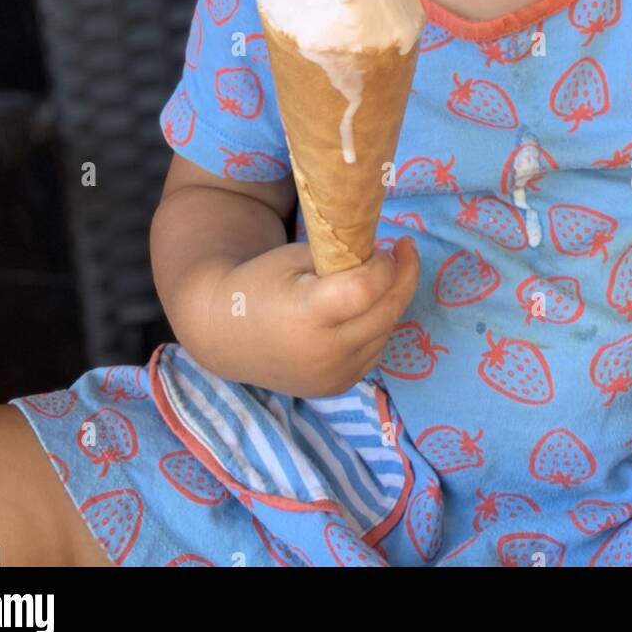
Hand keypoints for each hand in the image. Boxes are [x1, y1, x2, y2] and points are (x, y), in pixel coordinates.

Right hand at [193, 236, 420, 397]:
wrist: (226, 335)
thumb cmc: (260, 284)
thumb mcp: (296, 258)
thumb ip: (341, 258)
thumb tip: (385, 255)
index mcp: (308, 314)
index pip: (366, 290)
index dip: (386, 265)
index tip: (390, 245)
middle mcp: (325, 352)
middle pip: (387, 312)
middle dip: (404, 277)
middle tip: (405, 250)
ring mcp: (334, 375)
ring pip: (386, 331)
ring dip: (391, 301)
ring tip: (380, 277)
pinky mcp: (338, 386)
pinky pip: (374, 349)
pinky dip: (377, 325)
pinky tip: (365, 307)